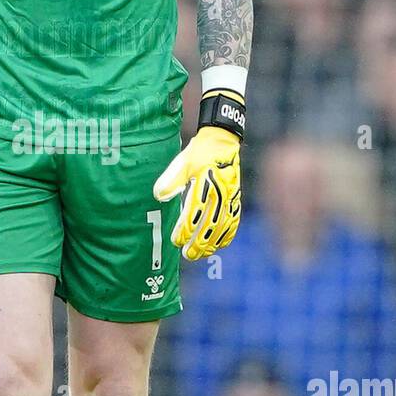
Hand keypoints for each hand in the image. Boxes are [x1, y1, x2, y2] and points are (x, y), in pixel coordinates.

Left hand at [152, 126, 241, 259]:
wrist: (223, 142)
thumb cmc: (199, 153)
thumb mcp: (182, 162)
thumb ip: (171, 180)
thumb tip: (159, 196)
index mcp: (204, 182)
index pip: (194, 211)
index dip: (186, 228)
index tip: (176, 240)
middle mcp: (220, 191)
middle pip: (211, 222)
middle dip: (199, 241)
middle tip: (188, 254)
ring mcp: (231, 196)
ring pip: (223, 224)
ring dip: (213, 242)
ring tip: (202, 254)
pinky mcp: (236, 198)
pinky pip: (234, 220)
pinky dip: (228, 234)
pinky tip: (220, 245)